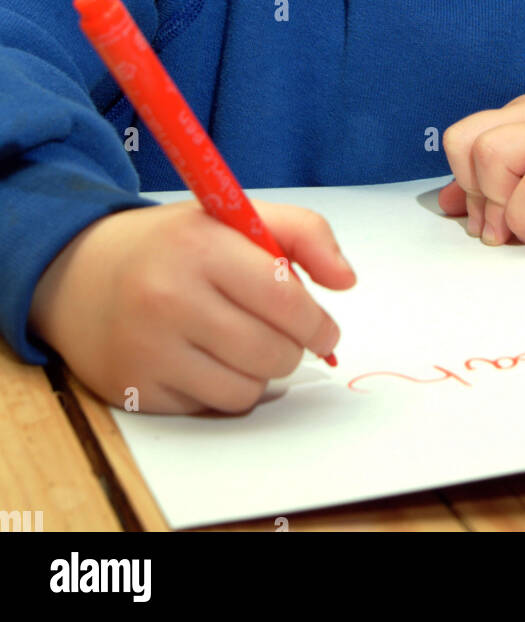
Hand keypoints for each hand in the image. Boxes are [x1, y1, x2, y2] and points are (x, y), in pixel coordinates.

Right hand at [27, 200, 355, 414]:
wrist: (80, 273)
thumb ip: (302, 233)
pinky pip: (213, 407)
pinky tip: (204, 358)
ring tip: (239, 341)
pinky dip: (223, 388)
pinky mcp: (135, 388)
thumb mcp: (233, 216)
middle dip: (292, 347)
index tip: (325, 330)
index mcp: (201, 246)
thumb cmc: (173, 245)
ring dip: (259, 372)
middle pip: (273, 352)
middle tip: (281, 334)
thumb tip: (346, 280)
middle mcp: (170, 297)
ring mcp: (149, 348)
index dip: (318, 322)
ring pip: (249, 388)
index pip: (286, 299)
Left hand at [439, 92, 524, 244]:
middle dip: (470, 191)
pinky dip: (523, 214)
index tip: (477, 216)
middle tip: (492, 226)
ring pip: (492, 154)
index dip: (459, 181)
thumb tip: (449, 202)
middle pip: (466, 141)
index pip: (463, 136)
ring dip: (493, 202)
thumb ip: (502, 177)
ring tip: (512, 230)